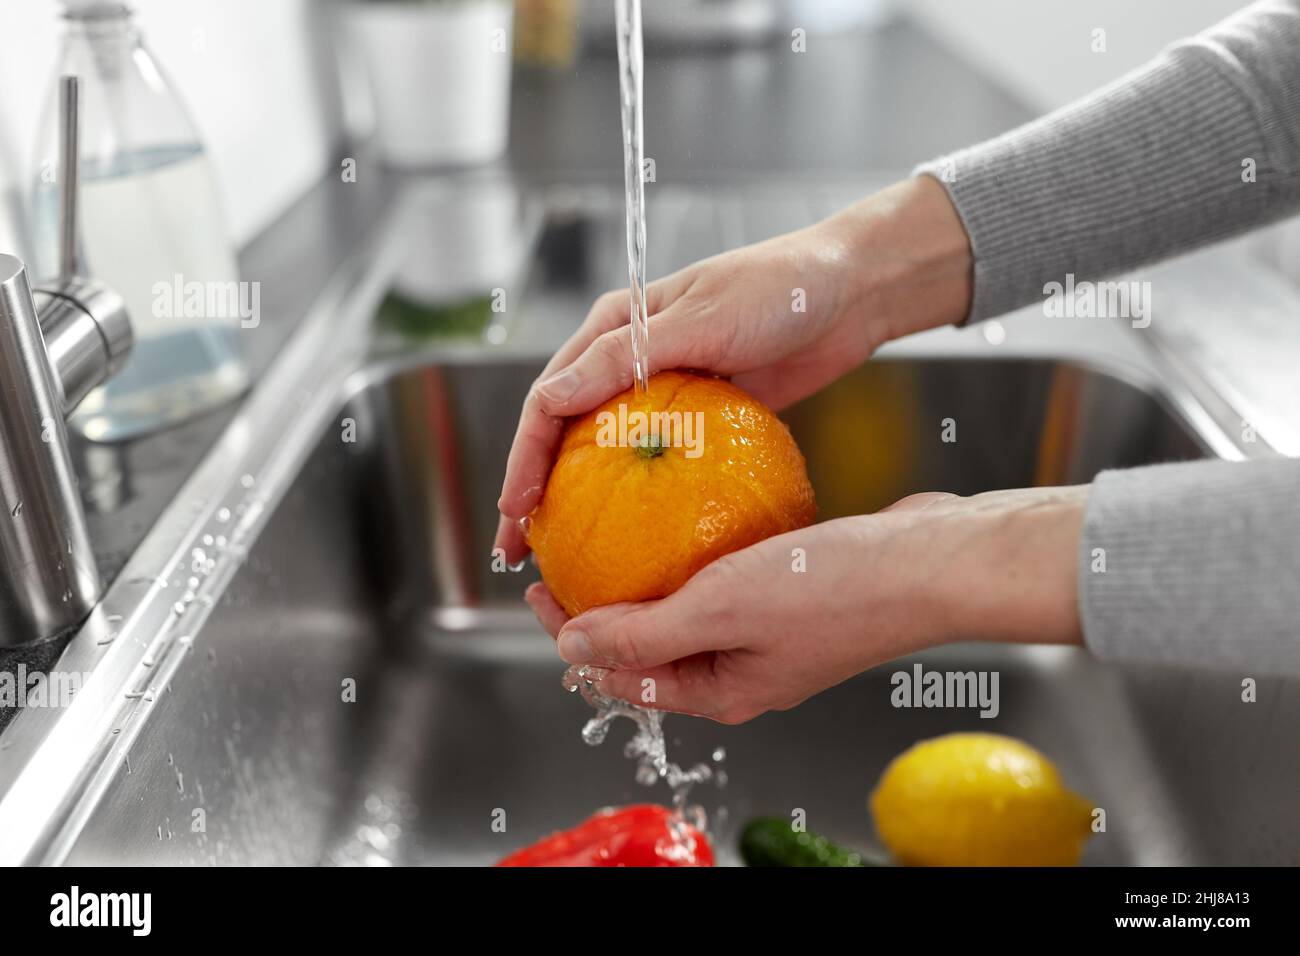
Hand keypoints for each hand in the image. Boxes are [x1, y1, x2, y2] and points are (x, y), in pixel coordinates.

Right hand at [495, 176, 971, 561]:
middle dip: (535, 491)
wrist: (849, 292)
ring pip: (606, 454)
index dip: (525, 456)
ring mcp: (664, 390)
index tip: (517, 508)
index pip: (549, 398)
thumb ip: (624, 358)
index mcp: (613, 327)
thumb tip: (550, 398)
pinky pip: (660, 461)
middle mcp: (628, 359)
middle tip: (520, 551)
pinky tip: (634, 539)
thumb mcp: (699, 320)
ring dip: (580, 502)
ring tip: (562, 557)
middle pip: (565, 433)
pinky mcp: (702, 414)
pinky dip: (639, 497)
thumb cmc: (776, 291)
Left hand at [525, 487, 1086, 723]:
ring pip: (687, 608)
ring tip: (611, 532)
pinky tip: (683, 510)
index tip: (537, 588)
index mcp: (721, 691)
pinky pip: (725, 575)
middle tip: (563, 557)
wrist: (928, 561)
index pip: (622, 675)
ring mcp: (770, 632)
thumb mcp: (718, 611)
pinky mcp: (793, 592)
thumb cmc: (833, 590)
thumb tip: (571, 649)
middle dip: (601, 606)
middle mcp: (742, 669)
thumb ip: (641, 635)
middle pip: (649, 645)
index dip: (571, 635)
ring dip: (646, 576)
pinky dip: (695, 551)